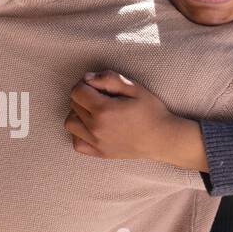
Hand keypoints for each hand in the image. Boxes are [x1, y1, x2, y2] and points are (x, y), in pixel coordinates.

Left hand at [64, 71, 204, 165]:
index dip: (85, 84)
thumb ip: (108, 78)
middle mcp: (96, 128)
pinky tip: (92, 127)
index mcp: (103, 110)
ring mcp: (96, 143)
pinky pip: (76, 142)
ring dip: (78, 114)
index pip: (76, 91)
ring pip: (70, 123)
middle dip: (83, 96)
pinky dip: (79, 133)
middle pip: (73, 105)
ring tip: (94, 111)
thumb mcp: (134, 87)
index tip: (98, 86)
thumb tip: (86, 78)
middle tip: (101, 97)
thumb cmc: (151, 110)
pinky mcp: (99, 153)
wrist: (162, 138)